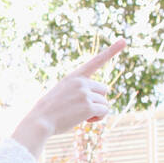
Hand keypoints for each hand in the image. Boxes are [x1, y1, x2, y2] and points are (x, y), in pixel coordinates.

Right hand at [11, 38, 123, 156]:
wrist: (39, 122)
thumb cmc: (48, 111)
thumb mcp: (61, 93)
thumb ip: (77, 91)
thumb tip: (93, 101)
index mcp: (74, 76)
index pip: (95, 61)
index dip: (111, 51)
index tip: (124, 41)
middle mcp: (81, 82)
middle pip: (103, 90)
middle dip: (97, 100)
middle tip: (81, 108)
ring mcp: (85, 93)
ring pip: (104, 102)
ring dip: (96, 111)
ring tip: (79, 115)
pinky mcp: (88, 106)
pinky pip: (104, 111)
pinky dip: (98, 118)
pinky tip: (85, 120)